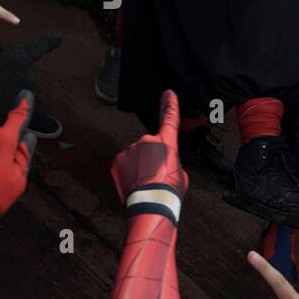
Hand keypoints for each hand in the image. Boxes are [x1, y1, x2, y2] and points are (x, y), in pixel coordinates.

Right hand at [0, 32, 60, 125]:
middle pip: (21, 69)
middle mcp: (29, 76)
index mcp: (19, 60)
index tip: (58, 37)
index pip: (39, 46)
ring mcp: (28, 94)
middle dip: (9, 71)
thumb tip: (2, 58)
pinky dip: (6, 99)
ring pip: (18, 83)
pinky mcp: (26, 108)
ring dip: (7, 86)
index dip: (49, 40)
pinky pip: (16, 97)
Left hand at [111, 90, 187, 205]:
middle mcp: (147, 141)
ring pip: (136, 156)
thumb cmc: (169, 192)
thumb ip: (171, 162)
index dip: (169, 105)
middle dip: (152, 160)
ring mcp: (130, 150)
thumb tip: (164, 164)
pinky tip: (134, 185)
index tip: (168, 93)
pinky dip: (128, 173)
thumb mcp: (180, 174)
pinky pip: (124, 164)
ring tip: (145, 184)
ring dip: (140, 167)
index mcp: (167, 143)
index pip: (169, 119)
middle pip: (150, 147)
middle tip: (156, 177)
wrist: (151, 204)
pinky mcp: (117, 161)